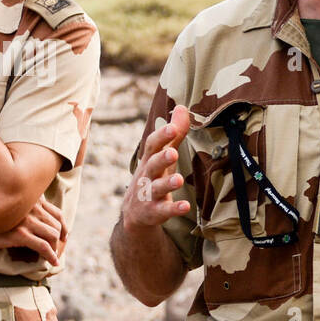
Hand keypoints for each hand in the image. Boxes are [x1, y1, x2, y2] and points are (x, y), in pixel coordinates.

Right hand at [0, 195, 65, 265]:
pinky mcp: (20, 235)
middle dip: (60, 239)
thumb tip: (38, 223)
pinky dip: (51, 256)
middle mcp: (31, 209)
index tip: (64, 236)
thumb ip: (25, 212)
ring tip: (53, 256)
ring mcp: (26, 222)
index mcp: (30, 202)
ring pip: (52, 236)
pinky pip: (43, 246)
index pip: (57, 213)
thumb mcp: (11, 212)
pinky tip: (52, 262)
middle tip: (58, 249)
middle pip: (56, 225)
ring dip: (55, 248)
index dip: (63, 226)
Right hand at [122, 105, 191, 230]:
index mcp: (149, 160)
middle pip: (152, 165)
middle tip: (173, 152)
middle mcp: (147, 176)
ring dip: (167, 184)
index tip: (172, 127)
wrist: (135, 213)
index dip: (161, 136)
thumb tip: (182, 107)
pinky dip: (173, 209)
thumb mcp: (161, 156)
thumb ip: (173, 135)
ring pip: (156, 188)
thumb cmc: (152, 177)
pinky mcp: (153, 212)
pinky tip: (185, 206)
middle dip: (161, 158)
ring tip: (179, 180)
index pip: (152, 145)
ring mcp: (148, 195)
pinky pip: (163, 211)